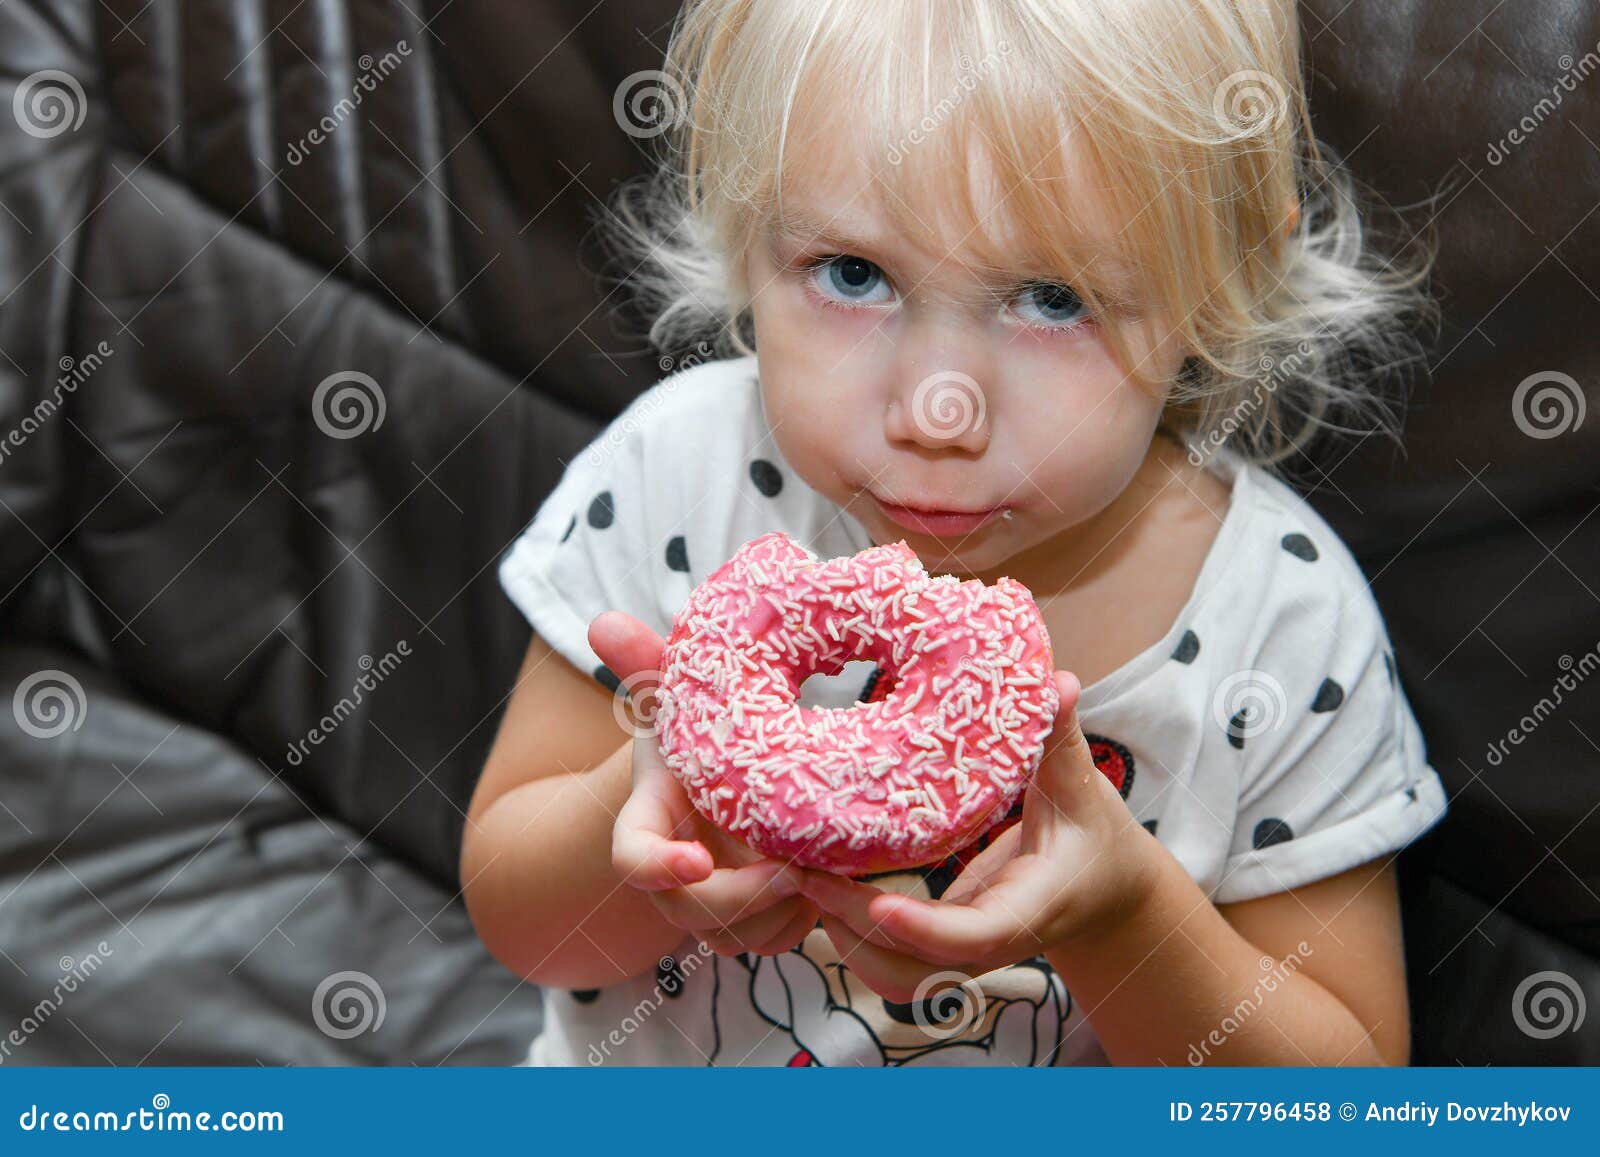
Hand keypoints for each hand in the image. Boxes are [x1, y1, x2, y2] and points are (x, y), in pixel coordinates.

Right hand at [589, 610, 820, 957]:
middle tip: (795, 869)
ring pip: (745, 939)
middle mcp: (680, 873)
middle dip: (742, 901)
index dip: (656, 867)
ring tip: (829, 867)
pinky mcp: (764, 917)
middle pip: (693, 914)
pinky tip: (845, 878)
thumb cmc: (696, 728)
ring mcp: (720, 902)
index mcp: (650, 819)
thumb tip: (604, 621)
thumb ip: (645, 662)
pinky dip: (813, 919)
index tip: (693, 860)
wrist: (719, 774)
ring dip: (785, 913)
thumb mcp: (676, 693)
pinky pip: (785, 940)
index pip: (632, 859)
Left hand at [793, 671, 1161, 1002]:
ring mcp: (960, 952)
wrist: (1105, 892)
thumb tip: (1059, 680)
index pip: (972, 938)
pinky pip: (885, 957)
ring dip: (840, 933)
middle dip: (851, 927)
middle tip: (802, 868)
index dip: (921, 927)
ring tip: (799, 872)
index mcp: (1028, 910)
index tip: (876, 904)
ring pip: (889, 975)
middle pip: (910, 968)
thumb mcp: (1081, 788)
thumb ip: (1061, 739)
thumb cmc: (1093, 836)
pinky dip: (847, 932)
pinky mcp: (938, 944)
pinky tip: (820, 881)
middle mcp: (989, 944)